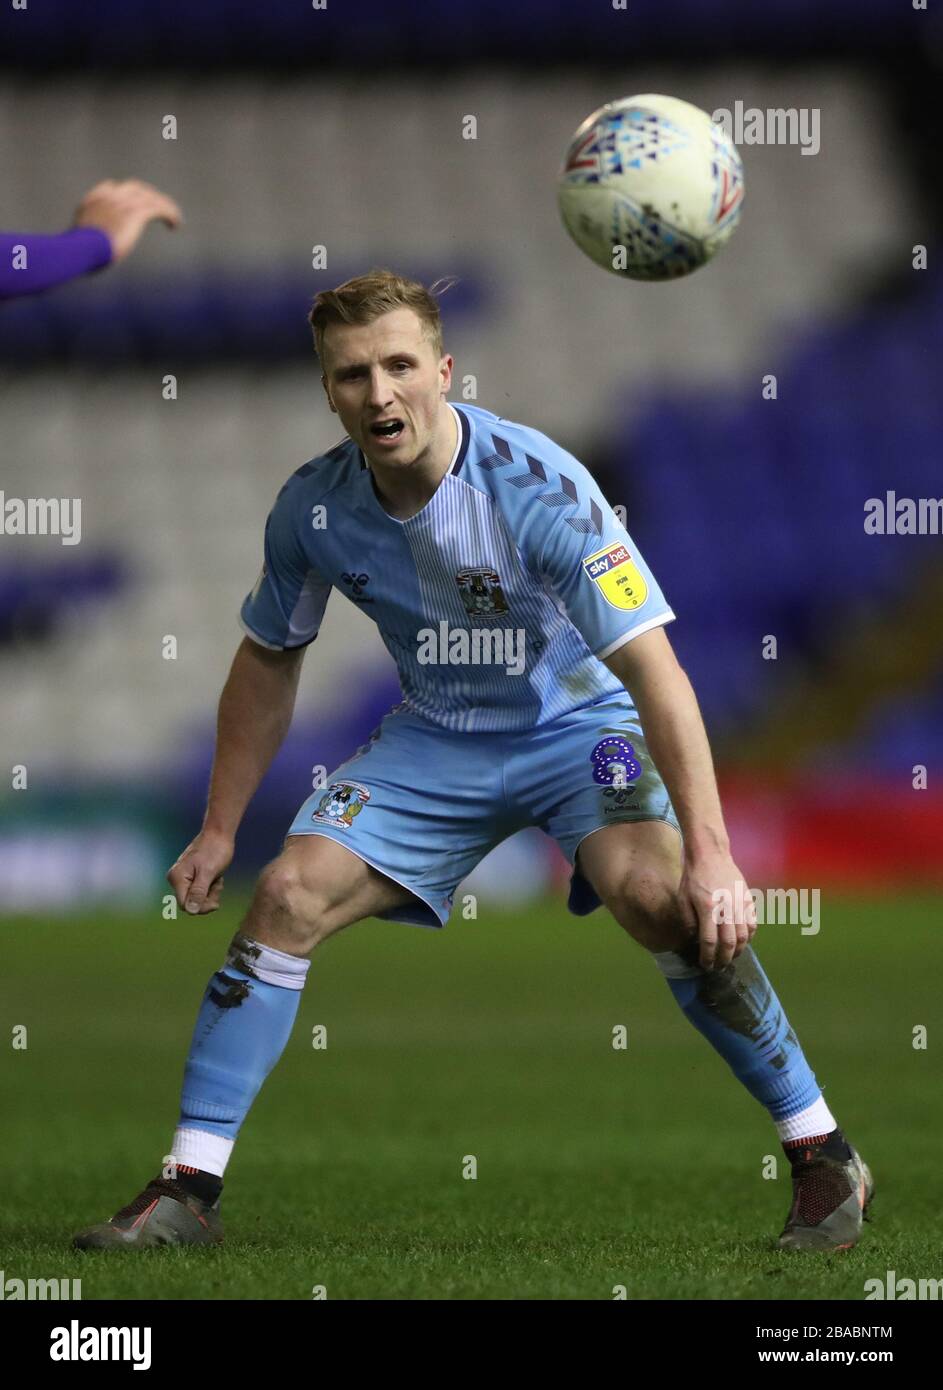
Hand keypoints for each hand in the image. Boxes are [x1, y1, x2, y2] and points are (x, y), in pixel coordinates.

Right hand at [73, 178, 181, 261]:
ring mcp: (123, 203)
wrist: (81, 249)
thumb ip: (86, 242)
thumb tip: (87, 257)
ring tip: (174, 219)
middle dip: (148, 197)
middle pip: (135, 188)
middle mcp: (109, 197)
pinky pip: (159, 208)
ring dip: (164, 206)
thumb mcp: (78, 245)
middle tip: (158, 208)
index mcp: (93, 201)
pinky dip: (170, 214)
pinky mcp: (136, 213)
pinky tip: (176, 224)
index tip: (135, 205)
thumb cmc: (77, 254)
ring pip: (151, 197)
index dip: (126, 195)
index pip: (112, 188)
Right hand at [167, 828, 234, 915]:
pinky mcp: (191, 877)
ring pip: (197, 898)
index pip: (185, 906)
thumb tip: (190, 911)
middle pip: (191, 904)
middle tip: (218, 884)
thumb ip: (198, 892)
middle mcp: (176, 879)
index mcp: (177, 878)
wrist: (219, 834)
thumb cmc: (215, 850)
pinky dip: (210, 888)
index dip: (201, 907)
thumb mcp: (209, 872)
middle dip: (207, 898)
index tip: (216, 901)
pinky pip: (200, 891)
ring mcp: (183, 878)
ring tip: (217, 878)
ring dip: (211, 892)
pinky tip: (216, 877)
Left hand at [679, 852, 756, 970]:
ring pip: (744, 936)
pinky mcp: (748, 900)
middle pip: (729, 943)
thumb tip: (696, 941)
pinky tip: (742, 941)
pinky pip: (753, 924)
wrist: (711, 854)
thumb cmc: (693, 876)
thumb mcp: (683, 899)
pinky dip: (749, 937)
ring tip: (730, 957)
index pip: (709, 942)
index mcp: (708, 909)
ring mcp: (740, 905)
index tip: (705, 965)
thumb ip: (689, 922)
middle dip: (724, 959)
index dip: (707, 957)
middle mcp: (727, 909)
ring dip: (738, 951)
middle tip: (719, 967)